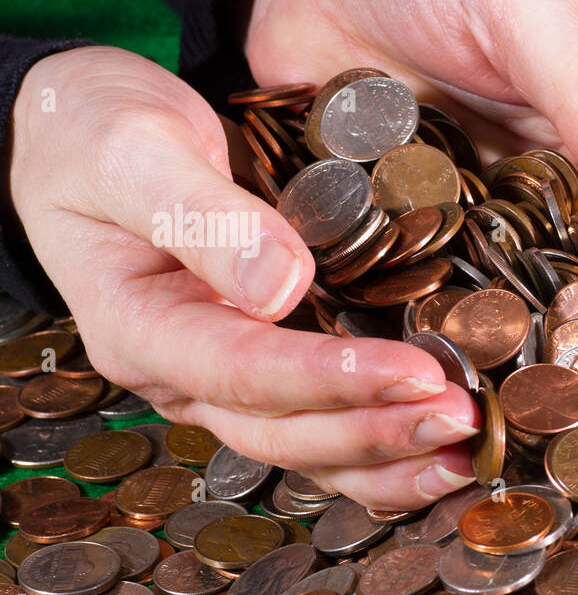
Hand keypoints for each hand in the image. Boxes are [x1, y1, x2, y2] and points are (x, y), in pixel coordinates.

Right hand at [9, 46, 479, 508]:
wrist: (89, 137)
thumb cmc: (98, 133)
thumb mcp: (129, 148)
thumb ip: (200, 215)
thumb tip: (282, 285)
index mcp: (143, 327)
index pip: (243, 370)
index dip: (333, 378)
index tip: (418, 373)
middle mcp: (187, 374)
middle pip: (287, 431)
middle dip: (379, 431)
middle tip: (465, 420)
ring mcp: (231, 383)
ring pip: (314, 450)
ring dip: (393, 461)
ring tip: (471, 453)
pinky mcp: (273, 372)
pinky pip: (332, 428)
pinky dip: (390, 448)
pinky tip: (450, 451)